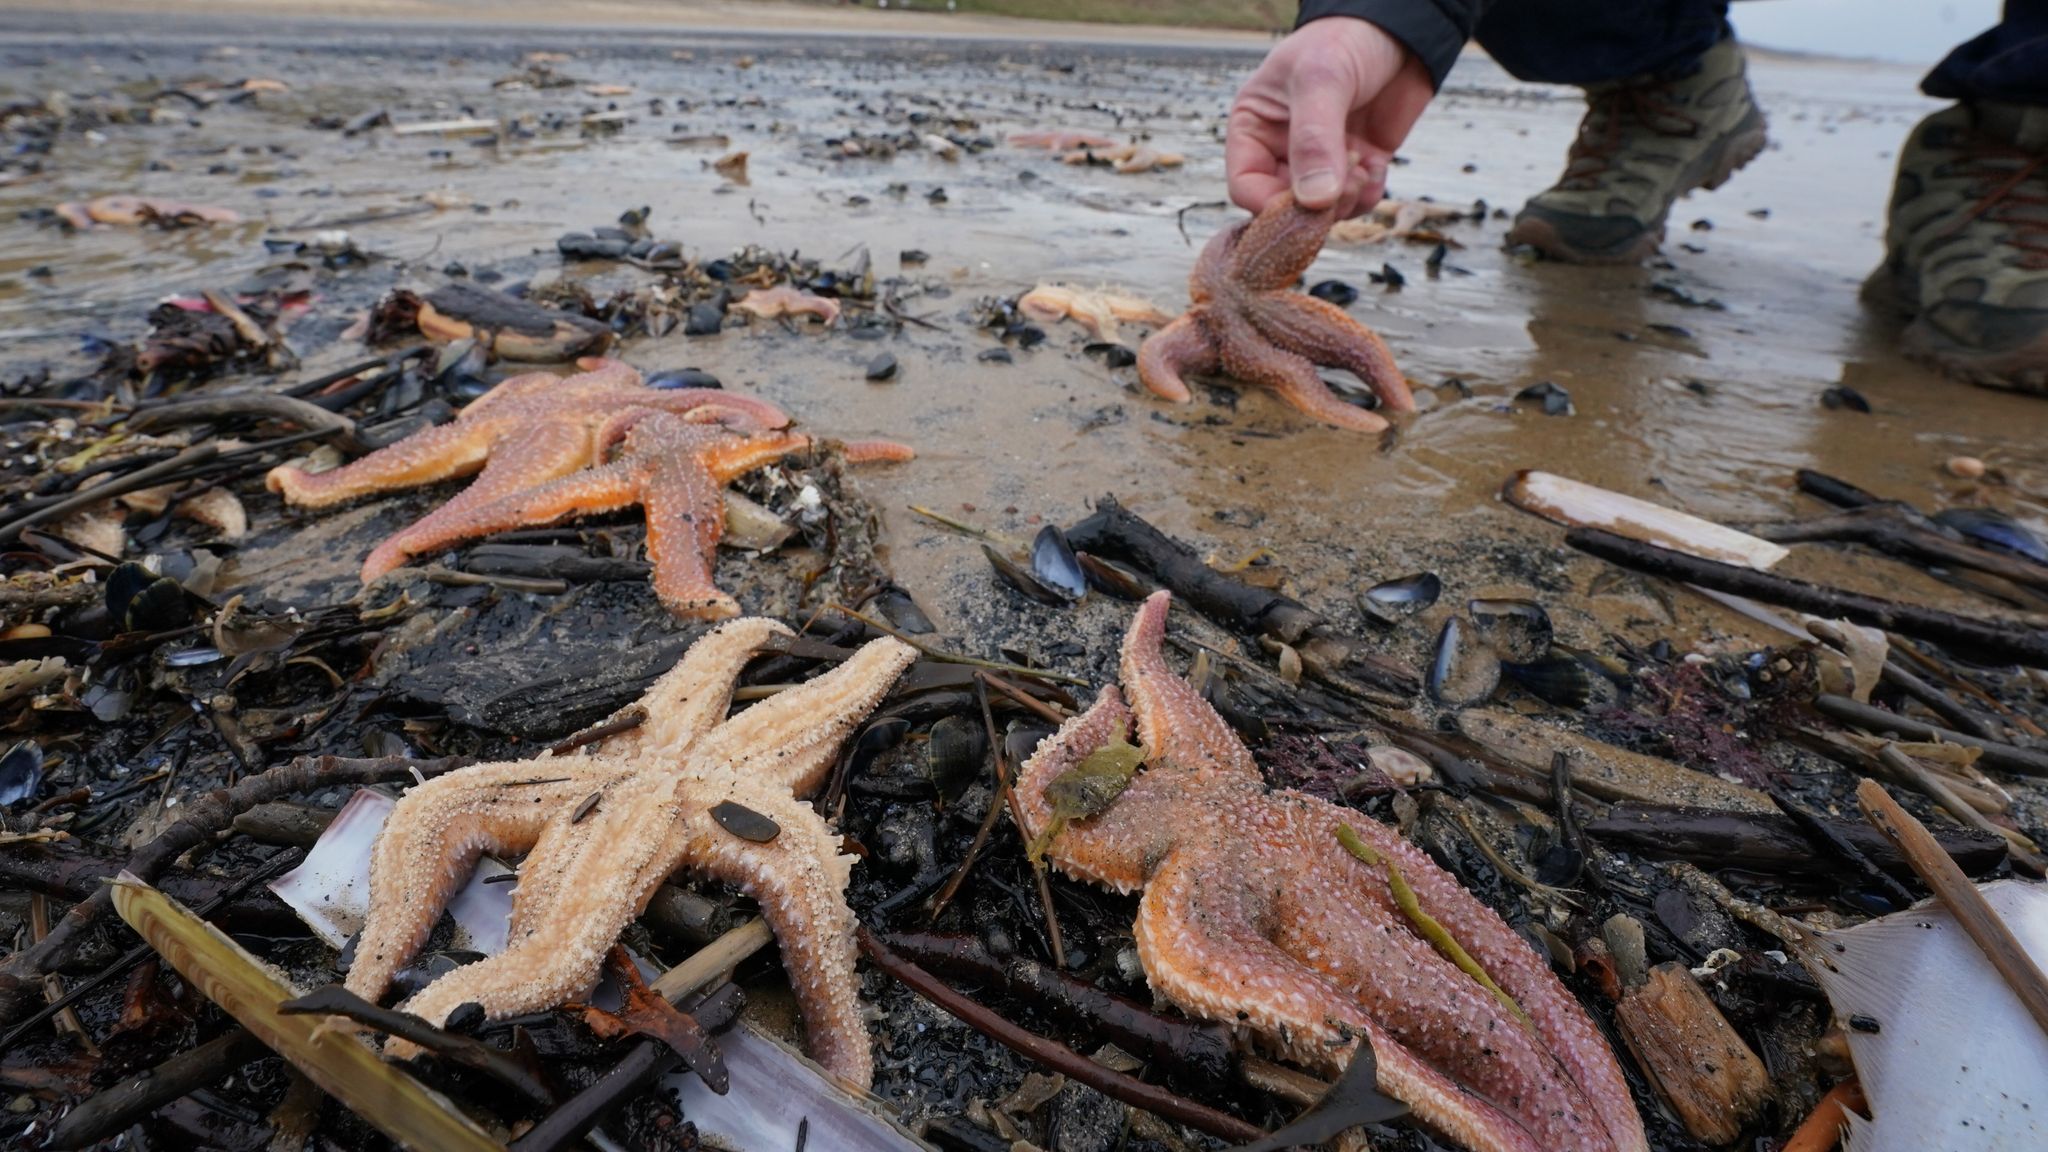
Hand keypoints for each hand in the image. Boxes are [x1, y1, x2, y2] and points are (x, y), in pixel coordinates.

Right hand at [1226, 17, 1434, 218]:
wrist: (1400, 27)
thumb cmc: (1345, 39)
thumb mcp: (1321, 80)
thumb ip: (1313, 140)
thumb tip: (1313, 201)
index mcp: (1255, 126)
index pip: (1246, 185)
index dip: (1270, 203)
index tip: (1304, 205)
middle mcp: (1282, 147)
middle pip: (1285, 204)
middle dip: (1314, 206)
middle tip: (1343, 187)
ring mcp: (1322, 158)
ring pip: (1322, 210)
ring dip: (1344, 202)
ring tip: (1361, 170)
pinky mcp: (1357, 163)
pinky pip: (1356, 200)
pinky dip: (1368, 194)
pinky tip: (1376, 167)